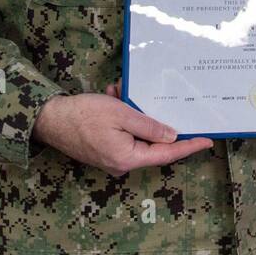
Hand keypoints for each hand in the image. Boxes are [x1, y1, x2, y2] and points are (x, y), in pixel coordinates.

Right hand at [32, 92, 211, 177]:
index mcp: (128, 157)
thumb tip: (171, 136)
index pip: (167, 153)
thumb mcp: (121, 114)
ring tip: (121, 92)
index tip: (207, 141)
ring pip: (134, 132)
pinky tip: (113, 96)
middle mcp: (121, 162)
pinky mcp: (102, 149)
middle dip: (152, 117)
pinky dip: (120, 114)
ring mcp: (110, 157)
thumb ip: (149, 126)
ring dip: (132, 111)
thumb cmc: (83, 115)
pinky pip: (120, 132)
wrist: (48, 118)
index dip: (188, 146)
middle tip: (154, 98)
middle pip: (150, 142)